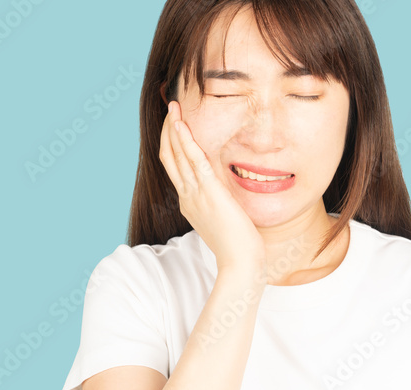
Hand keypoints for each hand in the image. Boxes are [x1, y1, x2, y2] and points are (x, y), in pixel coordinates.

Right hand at [158, 101, 266, 279]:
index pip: (174, 166)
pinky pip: (194, 162)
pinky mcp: (209, 194)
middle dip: (169, 129)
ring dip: (174, 128)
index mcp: (190, 201)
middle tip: (171, 107)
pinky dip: (186, 142)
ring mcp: (195, 195)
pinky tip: (183, 125)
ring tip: (174, 106)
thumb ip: (219, 203)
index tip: (176, 124)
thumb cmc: (238, 245)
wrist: (241, 263)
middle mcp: (187, 196)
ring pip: (177, 155)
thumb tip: (224, 193)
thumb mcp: (224, 219)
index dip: (172, 143)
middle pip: (169, 156)